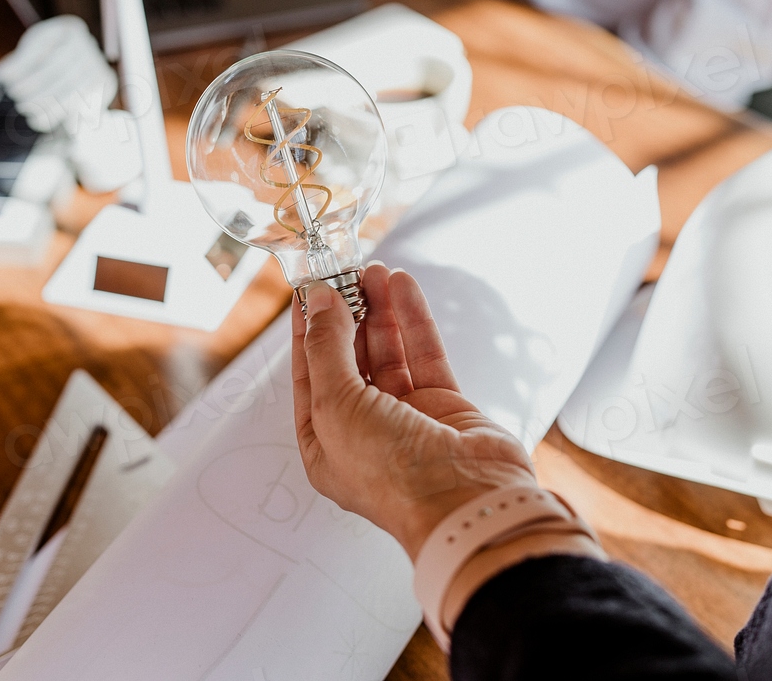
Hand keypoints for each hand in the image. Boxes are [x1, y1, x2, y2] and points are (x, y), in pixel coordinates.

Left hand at [291, 262, 536, 560]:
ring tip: (375, 271)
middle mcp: (364, 430)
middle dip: (346, 315)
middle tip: (346, 273)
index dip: (307, 331)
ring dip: (379, 310)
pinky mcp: (443, 405)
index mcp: (326, 443)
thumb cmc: (392, 473)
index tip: (309, 290)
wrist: (464, 499)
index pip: (309, 375)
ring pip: (388, 352)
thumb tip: (323, 304)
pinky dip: (414, 321)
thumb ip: (327, 349)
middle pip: (349, 359)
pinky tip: (404, 288)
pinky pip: (424, 355)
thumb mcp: (337, 406)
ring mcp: (405, 417)